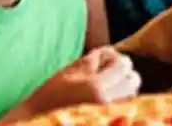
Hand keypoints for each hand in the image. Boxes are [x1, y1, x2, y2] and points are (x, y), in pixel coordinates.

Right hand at [0, 46, 139, 121]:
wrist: (37, 121)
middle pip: (133, 80)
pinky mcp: (109, 122)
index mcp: (96, 88)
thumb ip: (93, 60)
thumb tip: (111, 53)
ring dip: (123, 88)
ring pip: (132, 95)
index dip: (114, 59)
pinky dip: (120, 102)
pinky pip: (126, 109)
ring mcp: (109, 115)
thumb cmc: (49, 96)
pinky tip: (105, 101)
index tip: (102, 63)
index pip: (124, 64)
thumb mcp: (69, 72)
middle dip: (122, 74)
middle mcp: (107, 104)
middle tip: (105, 75)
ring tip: (105, 88)